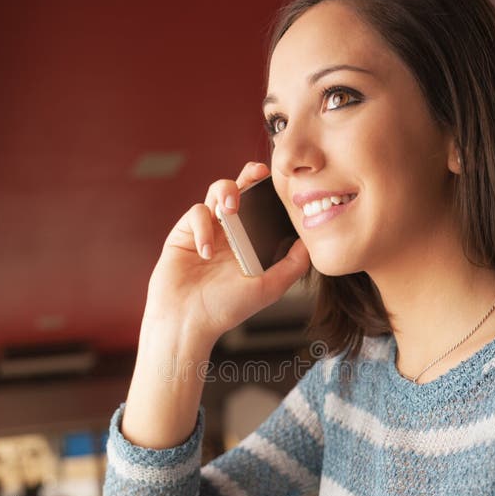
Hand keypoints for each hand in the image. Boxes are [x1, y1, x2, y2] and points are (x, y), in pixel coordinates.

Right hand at [143, 161, 310, 344]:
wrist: (188, 322)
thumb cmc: (225, 309)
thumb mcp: (268, 288)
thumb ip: (292, 266)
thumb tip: (310, 243)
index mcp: (249, 241)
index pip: (261, 206)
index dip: (269, 190)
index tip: (280, 182)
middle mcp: (229, 232)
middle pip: (240, 189)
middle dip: (248, 176)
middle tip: (258, 174)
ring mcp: (206, 229)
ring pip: (216, 192)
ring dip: (226, 193)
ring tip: (230, 210)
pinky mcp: (184, 232)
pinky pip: (196, 213)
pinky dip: (203, 228)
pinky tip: (206, 252)